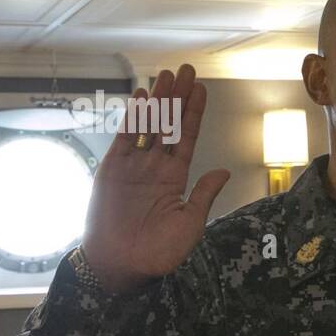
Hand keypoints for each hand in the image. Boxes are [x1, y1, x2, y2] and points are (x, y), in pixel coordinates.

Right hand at [81, 64, 229, 292]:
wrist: (122, 265)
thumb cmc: (158, 252)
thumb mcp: (190, 223)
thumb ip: (204, 194)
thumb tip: (223, 172)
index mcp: (175, 178)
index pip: (188, 138)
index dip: (195, 113)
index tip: (202, 89)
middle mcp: (155, 166)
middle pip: (169, 124)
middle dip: (177, 97)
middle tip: (185, 69)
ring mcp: (133, 166)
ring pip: (148, 126)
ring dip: (157, 100)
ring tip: (166, 75)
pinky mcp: (112, 169)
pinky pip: (124, 138)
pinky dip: (132, 118)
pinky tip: (141, 98)